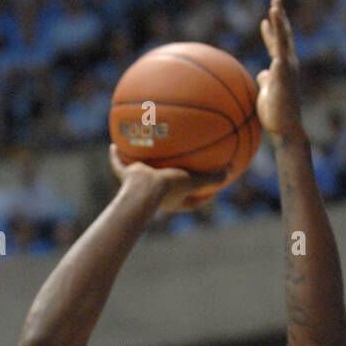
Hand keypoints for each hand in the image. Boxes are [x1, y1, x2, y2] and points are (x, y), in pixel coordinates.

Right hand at [109, 144, 227, 213]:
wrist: (143, 190)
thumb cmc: (169, 187)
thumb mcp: (194, 181)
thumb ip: (213, 177)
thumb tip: (232, 170)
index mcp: (175, 199)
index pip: (193, 201)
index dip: (204, 196)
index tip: (213, 190)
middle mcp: (157, 194)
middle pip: (167, 187)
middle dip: (172, 179)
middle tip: (179, 169)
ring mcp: (140, 185)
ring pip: (141, 175)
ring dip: (141, 166)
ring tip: (144, 152)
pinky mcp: (126, 177)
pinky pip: (119, 164)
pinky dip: (116, 156)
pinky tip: (113, 144)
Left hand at [256, 0, 303, 143]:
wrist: (285, 128)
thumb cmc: (276, 112)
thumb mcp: (268, 90)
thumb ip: (267, 79)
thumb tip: (262, 73)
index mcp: (283, 67)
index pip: (277, 43)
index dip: (271, 29)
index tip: (265, 17)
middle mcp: (288, 64)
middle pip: (284, 35)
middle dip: (280, 16)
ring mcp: (288, 70)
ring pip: (283, 41)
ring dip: (279, 24)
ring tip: (274, 9)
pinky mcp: (284, 78)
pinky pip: (280, 57)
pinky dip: (277, 45)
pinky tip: (270, 29)